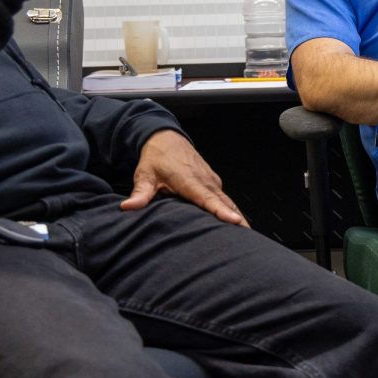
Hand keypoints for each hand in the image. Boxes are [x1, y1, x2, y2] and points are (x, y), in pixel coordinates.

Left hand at [121, 130, 247, 225]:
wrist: (166, 138)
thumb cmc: (156, 158)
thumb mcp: (144, 175)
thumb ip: (140, 193)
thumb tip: (128, 207)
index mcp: (188, 179)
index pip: (207, 198)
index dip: (221, 211)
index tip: (235, 221)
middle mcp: (204, 179)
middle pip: (224, 203)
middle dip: (238, 220)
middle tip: (250, 240)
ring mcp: (211, 180)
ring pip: (227, 201)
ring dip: (238, 216)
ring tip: (248, 237)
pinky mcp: (213, 181)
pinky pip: (225, 198)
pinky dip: (232, 210)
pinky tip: (236, 224)